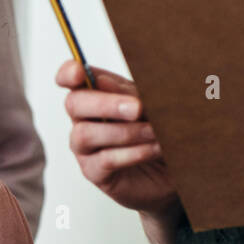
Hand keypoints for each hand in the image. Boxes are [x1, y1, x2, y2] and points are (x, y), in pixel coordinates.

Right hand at [57, 60, 179, 214]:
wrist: (174, 167)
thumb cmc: (158, 131)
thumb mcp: (150, 105)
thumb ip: (128, 93)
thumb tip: (101, 81)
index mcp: (94, 94)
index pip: (69, 78)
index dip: (68, 73)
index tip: (79, 72)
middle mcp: (83, 118)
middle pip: (74, 103)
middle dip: (105, 104)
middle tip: (137, 108)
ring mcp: (84, 147)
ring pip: (85, 134)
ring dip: (124, 131)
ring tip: (154, 132)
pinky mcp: (93, 171)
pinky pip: (105, 159)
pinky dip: (133, 152)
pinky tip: (154, 148)